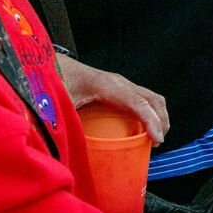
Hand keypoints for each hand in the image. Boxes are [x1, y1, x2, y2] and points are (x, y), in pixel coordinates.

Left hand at [54, 55, 170, 144]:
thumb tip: (66, 148)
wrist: (51, 63)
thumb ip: (61, 123)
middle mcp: (119, 83)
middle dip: (161, 121)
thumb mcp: (57, 103)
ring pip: (151, 99)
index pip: (137, 102)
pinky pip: (142, 100)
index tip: (157, 140)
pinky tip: (141, 130)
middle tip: (156, 143)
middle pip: (152, 99)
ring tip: (153, 138)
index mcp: (106, 85)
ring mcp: (121, 85)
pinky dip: (149, 115)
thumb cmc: (55, 80)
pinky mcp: (119, 89)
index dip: (151, 121)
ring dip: (158, 117)